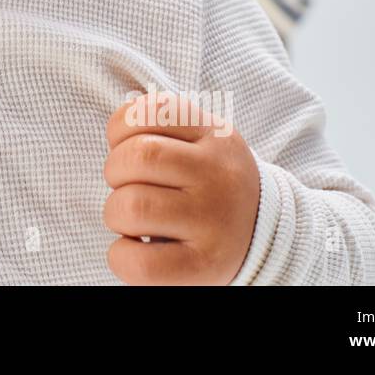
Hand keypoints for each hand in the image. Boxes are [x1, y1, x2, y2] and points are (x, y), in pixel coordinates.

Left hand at [103, 91, 259, 283]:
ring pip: (132, 207)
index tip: (128, 146)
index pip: (152, 110)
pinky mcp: (204, 266)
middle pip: (136, 157)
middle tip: (126, 185)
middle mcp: (219, 175)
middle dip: (114, 171)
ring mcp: (214, 222)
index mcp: (216, 136)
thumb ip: (160, 127)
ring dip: (115, 213)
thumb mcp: (200, 141)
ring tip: (132, 218)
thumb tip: (118, 129)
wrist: (260, 236)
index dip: (121, 127)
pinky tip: (135, 248)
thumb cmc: (207, 183)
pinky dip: (121, 255)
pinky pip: (140, 262)